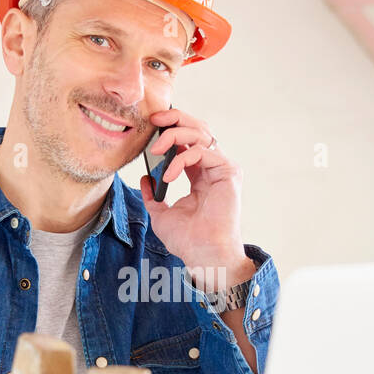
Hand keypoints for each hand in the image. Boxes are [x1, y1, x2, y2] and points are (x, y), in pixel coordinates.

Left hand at [139, 107, 250, 282]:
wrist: (203, 255)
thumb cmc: (188, 240)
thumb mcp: (161, 214)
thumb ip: (152, 196)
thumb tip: (145, 178)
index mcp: (199, 175)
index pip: (187, 140)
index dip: (170, 128)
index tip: (150, 125)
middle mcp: (213, 168)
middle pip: (197, 128)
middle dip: (175, 119)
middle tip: (154, 120)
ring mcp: (222, 168)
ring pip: (200, 134)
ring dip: (174, 135)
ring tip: (155, 148)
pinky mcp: (228, 172)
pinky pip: (202, 152)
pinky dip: (181, 159)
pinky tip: (169, 175)